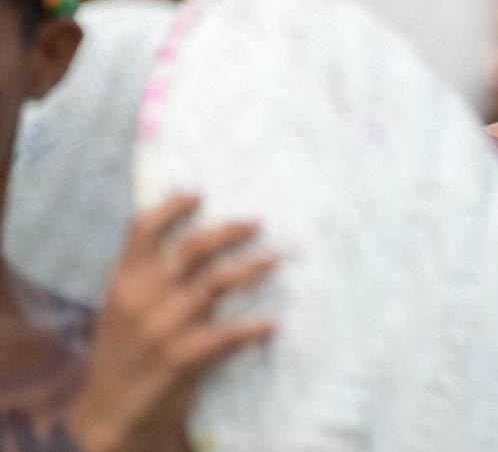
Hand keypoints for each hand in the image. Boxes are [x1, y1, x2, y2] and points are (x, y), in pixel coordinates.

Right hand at [67, 195, 277, 451]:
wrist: (107, 415)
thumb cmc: (121, 357)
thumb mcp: (120, 310)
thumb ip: (146, 280)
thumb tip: (190, 247)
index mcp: (124, 282)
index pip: (143, 229)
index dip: (173, 206)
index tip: (199, 194)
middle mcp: (144, 297)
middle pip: (194, 247)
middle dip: (230, 230)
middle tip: (256, 222)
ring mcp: (165, 326)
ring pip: (219, 281)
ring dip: (254, 266)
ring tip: (276, 259)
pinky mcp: (186, 355)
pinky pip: (232, 332)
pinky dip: (256, 326)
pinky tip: (273, 324)